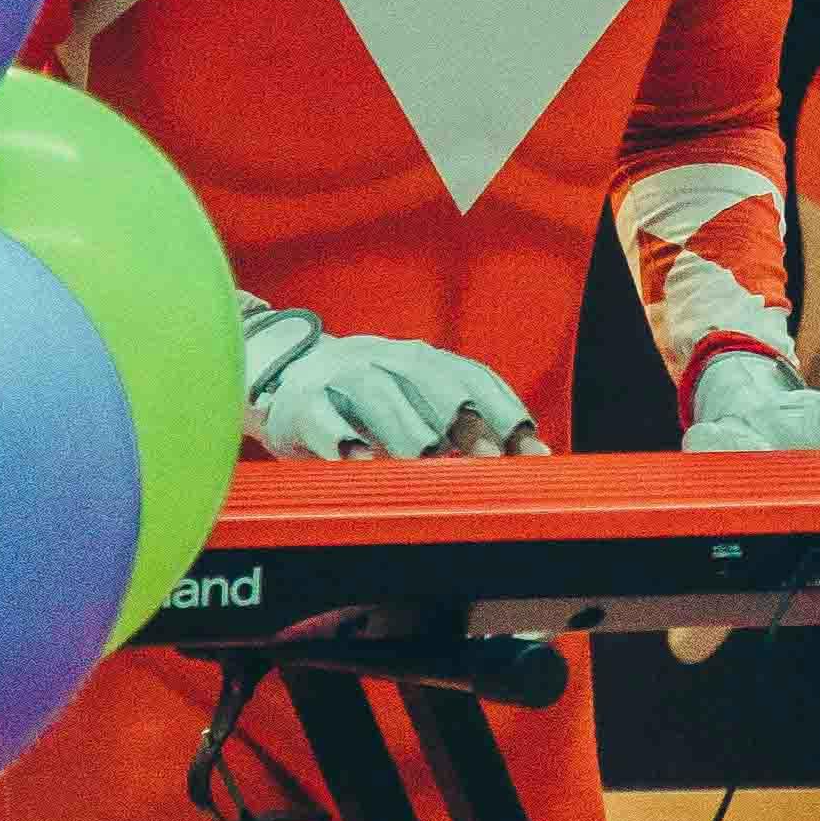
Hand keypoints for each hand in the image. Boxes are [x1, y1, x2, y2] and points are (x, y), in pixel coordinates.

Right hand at [240, 314, 540, 463]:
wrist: (287, 378)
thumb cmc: (370, 405)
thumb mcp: (420, 406)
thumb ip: (469, 428)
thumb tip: (533, 458)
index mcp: (424, 361)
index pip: (474, 378)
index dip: (504, 412)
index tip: (530, 452)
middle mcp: (387, 359)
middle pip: (429, 377)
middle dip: (462, 416)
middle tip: (487, 458)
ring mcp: (341, 376)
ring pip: (374, 391)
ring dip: (404, 427)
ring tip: (426, 459)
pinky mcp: (300, 402)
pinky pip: (319, 415)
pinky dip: (338, 437)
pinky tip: (357, 461)